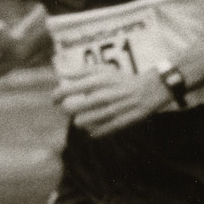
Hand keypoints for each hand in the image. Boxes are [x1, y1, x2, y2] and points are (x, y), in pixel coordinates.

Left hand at [53, 68, 172, 136]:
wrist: (148, 90)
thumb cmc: (122, 80)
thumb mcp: (103, 71)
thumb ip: (81, 72)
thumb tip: (61, 74)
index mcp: (97, 81)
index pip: (66, 91)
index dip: (56, 96)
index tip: (55, 100)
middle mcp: (102, 96)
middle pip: (69, 109)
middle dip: (67, 109)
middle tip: (71, 108)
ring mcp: (109, 111)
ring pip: (80, 122)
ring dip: (79, 120)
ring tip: (84, 116)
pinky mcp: (117, 124)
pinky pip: (94, 132)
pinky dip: (91, 129)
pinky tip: (95, 124)